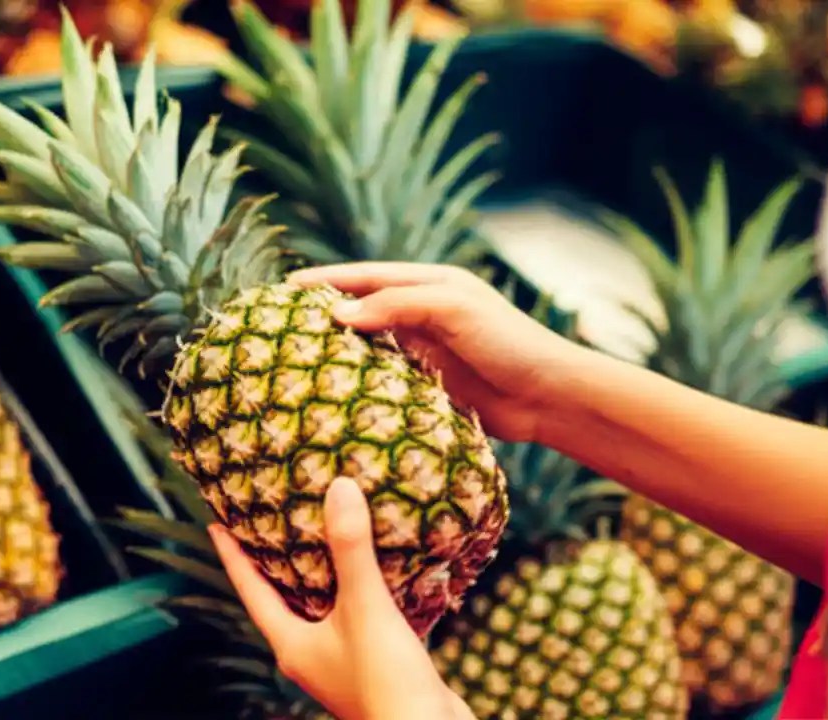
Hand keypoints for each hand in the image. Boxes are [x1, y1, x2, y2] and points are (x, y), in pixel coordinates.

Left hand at [209, 477, 476, 719]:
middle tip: (269, 522)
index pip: (251, 592)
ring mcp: (339, 663)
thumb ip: (351, 549)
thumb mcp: (365, 606)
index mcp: (291, 645)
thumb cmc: (384, 680)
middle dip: (275, 562)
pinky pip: (355, 617)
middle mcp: (308, 656)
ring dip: (319, 575)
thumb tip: (339, 487)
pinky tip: (376, 571)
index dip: (233, 557)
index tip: (216, 524)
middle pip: (281, 599)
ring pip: (320, 608)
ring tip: (320, 537)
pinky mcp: (371, 665)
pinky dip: (357, 590)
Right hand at [288, 261, 592, 443]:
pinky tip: (331, 394)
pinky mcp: (427, 385)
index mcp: (429, 284)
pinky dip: (357, 382)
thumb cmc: (507, 342)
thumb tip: (338, 315)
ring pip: (367, 346)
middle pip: (361, 309)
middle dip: (323, 314)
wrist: (548, 396)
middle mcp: (422, 314)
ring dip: (336, 351)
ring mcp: (423, 351)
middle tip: (279, 326)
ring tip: (294, 361)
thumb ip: (396, 304)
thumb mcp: (452, 309)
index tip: (285, 287)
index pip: (364, 277)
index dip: (325, 281)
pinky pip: (382, 380)